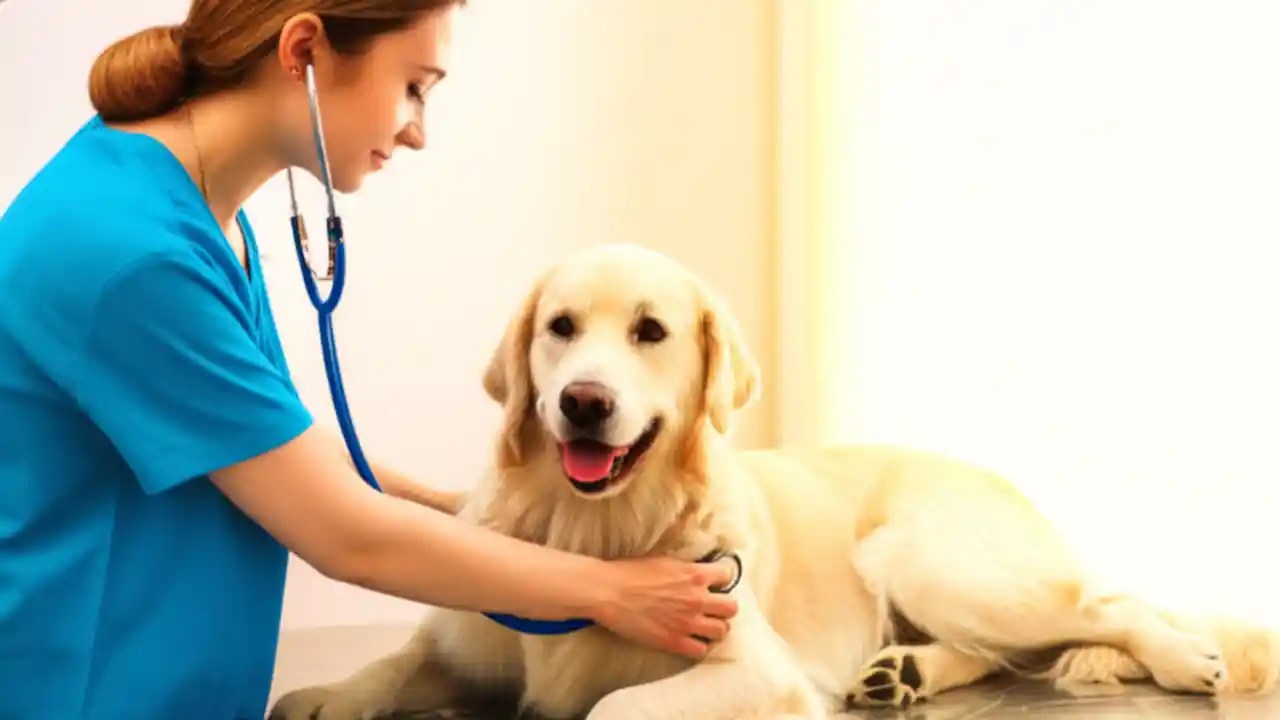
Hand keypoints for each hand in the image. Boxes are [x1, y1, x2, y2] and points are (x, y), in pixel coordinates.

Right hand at [590, 556, 738, 658]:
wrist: (609, 592)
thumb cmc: (630, 572)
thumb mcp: (665, 562)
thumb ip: (686, 570)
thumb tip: (696, 574)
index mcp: (695, 575)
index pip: (727, 576)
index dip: (720, 581)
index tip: (713, 585)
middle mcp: (697, 598)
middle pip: (732, 608)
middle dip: (723, 608)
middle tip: (711, 609)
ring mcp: (688, 622)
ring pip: (722, 631)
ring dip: (714, 628)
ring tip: (703, 627)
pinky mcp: (675, 641)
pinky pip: (701, 650)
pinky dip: (698, 646)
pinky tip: (689, 640)